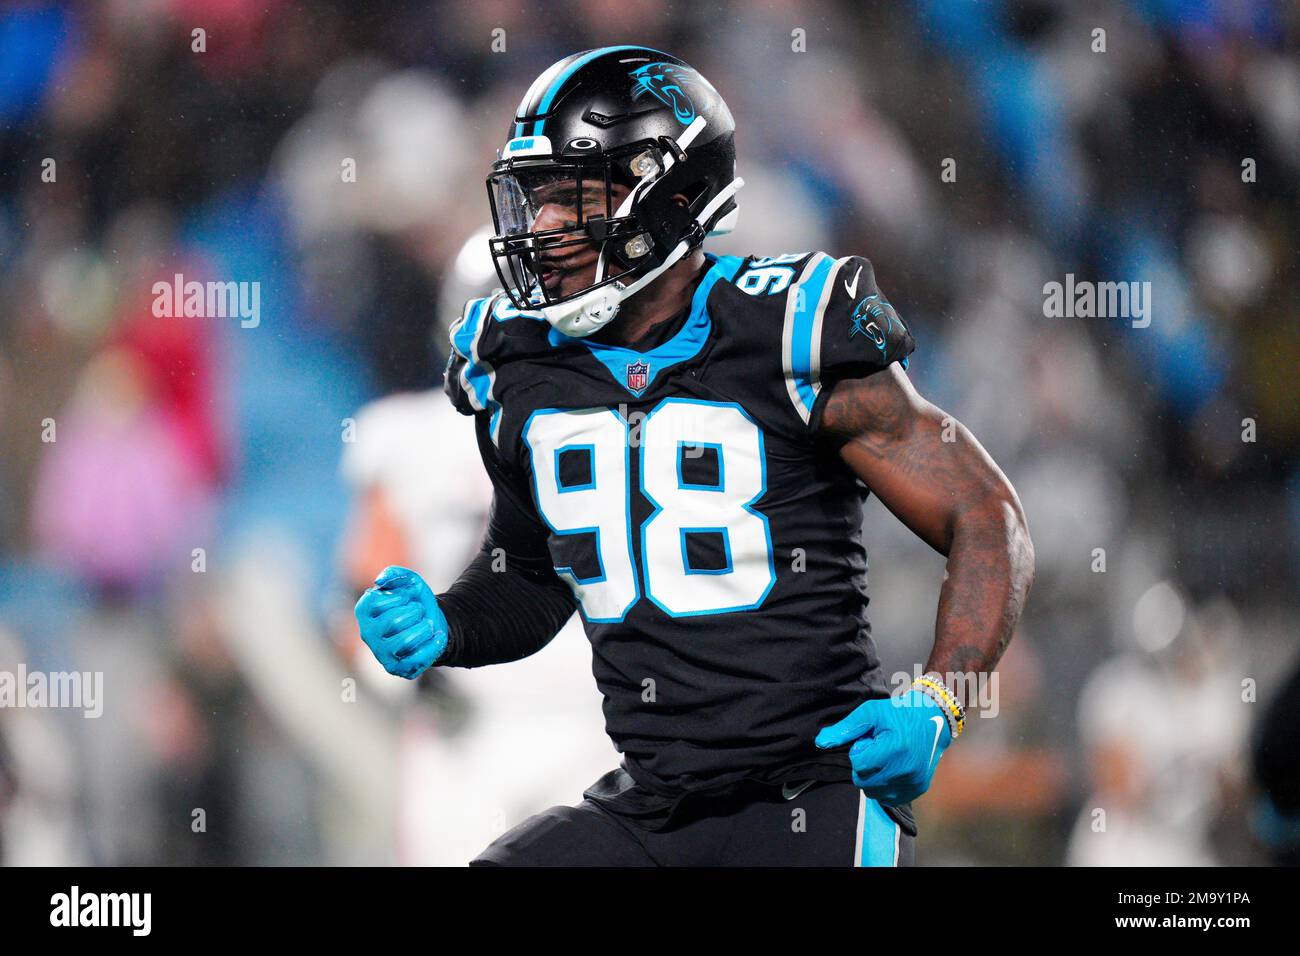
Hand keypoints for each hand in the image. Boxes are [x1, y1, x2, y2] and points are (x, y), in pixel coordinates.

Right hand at [354, 565, 448, 678]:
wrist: (434, 623)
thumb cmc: (416, 602)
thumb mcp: (410, 582)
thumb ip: (396, 574)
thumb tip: (380, 580)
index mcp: (364, 611)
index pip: (376, 602)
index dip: (399, 597)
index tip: (408, 597)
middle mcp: (367, 633)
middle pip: (394, 621)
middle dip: (415, 612)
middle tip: (420, 610)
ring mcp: (380, 653)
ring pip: (406, 641)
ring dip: (424, 628)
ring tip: (428, 624)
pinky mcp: (396, 668)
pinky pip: (417, 658)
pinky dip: (433, 644)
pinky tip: (436, 637)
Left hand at [814, 689, 953, 804]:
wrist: (933, 720)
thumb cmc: (897, 713)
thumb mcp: (870, 712)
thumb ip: (845, 729)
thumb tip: (820, 742)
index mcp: (895, 749)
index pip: (858, 765)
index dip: (858, 752)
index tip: (869, 741)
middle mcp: (906, 770)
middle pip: (864, 781)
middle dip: (863, 766)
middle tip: (876, 749)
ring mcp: (913, 782)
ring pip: (874, 792)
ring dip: (872, 778)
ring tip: (884, 758)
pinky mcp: (918, 789)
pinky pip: (888, 798)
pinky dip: (884, 786)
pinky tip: (891, 769)